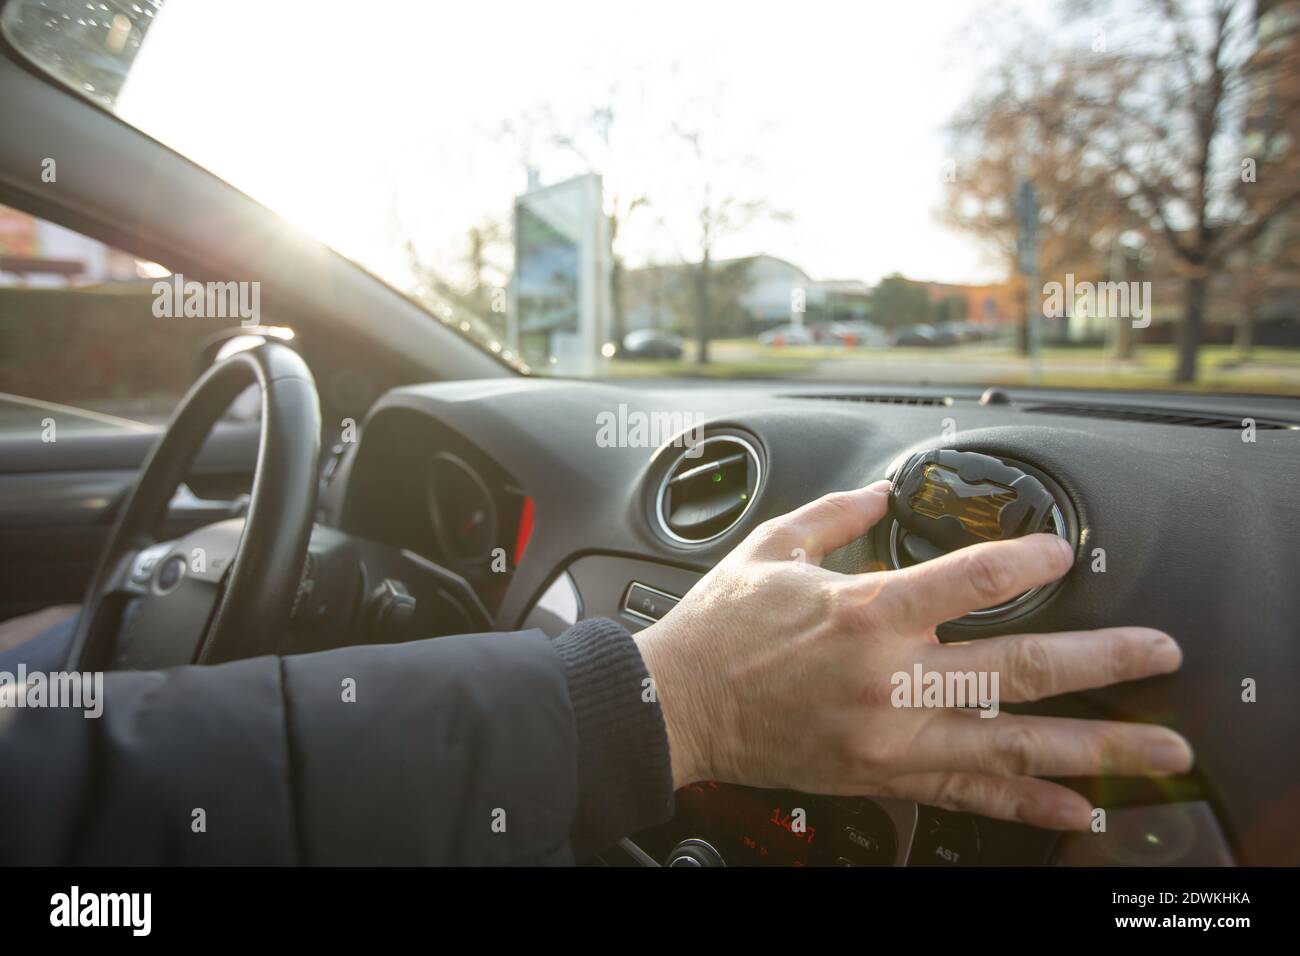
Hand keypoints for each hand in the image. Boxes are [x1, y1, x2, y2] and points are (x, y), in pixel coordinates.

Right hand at [635, 480, 1191, 829]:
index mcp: (863, 611)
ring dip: (1094, 747)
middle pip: (1020, 669)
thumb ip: (836, 512)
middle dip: (1104, 662)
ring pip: (1011, 743)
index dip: (1031, 561)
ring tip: (1155, 751)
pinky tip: (1076, 807)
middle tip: (1161, 655)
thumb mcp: (771, 548)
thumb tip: (881, 489)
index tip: (1064, 556)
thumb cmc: (719, 630)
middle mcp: (888, 679)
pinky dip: (1025, 803)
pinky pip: (966, 794)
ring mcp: (889, 736)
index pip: (973, 579)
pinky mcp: (880, 775)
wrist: (676, 708)